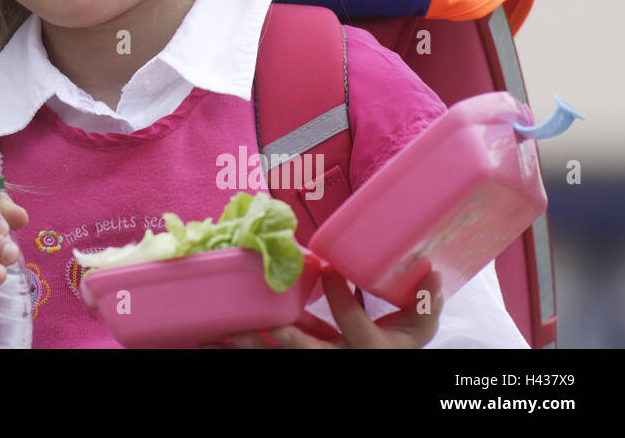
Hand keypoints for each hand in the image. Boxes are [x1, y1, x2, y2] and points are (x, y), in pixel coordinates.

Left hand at [204, 270, 443, 348]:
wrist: (381, 368)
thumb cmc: (398, 345)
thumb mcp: (417, 328)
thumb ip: (425, 302)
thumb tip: (433, 271)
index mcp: (369, 348)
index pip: (355, 325)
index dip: (342, 300)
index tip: (329, 269)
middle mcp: (339, 360)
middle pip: (311, 353)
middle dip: (289, 340)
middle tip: (270, 326)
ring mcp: (314, 364)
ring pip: (279, 360)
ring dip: (250, 348)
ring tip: (223, 333)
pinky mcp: (293, 361)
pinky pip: (263, 359)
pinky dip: (232, 351)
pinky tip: (205, 340)